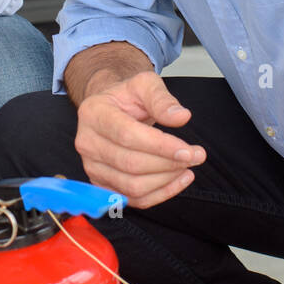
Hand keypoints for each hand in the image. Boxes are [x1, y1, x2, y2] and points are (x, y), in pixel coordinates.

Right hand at [74, 71, 205, 208]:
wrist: (110, 109)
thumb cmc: (127, 97)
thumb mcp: (145, 84)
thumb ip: (162, 99)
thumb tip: (181, 117)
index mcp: (94, 113)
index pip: (128, 135)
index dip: (161, 147)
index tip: (189, 150)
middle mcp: (87, 142)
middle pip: (131, 164)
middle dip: (169, 164)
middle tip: (196, 156)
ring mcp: (92, 167)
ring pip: (132, 186)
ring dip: (166, 180)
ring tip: (187, 166)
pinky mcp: (101, 184)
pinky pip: (133, 199)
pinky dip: (160, 194)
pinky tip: (177, 179)